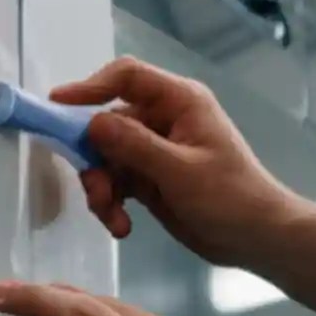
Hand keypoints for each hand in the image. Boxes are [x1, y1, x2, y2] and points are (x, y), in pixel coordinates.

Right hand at [53, 57, 300, 267]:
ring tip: (114, 218)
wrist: (258, 239)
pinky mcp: (150, 177)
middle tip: (96, 192)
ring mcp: (155, 149)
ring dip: (102, 188)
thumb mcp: (180, 172)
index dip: (90, 87)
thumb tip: (92, 124)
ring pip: (106, 156)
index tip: (57, 106)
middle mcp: (163, 118)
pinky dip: (112, 203)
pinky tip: (122, 226)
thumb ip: (135, 145)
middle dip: (94, 159)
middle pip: (107, 122)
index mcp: (179, 102)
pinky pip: (115, 181)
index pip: (127, 76)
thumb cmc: (231, 197)